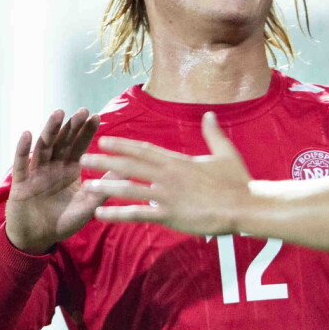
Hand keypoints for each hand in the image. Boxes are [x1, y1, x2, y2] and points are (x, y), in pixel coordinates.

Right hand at [5, 108, 102, 253]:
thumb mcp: (88, 205)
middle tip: (81, 111)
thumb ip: (105, 188)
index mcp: (69, 170)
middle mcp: (52, 167)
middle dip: (71, 126)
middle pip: (62, 142)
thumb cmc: (63, 222)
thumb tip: (129, 172)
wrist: (38, 239)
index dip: (86, 132)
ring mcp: (35, 173)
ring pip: (42, 147)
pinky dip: (23, 149)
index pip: (79, 146)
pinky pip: (21, 164)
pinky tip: (27, 134)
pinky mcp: (20, 183)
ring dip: (50, 130)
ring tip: (58, 114)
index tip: (96, 116)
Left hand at [80, 112, 251, 236]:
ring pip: (129, 188)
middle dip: (105, 160)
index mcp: (178, 160)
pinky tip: (100, 214)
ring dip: (105, 186)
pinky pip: (139, 213)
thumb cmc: (238, 181)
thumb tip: (209, 115)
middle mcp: (168, 175)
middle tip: (83, 157)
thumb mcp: (225, 152)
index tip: (104, 139)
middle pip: (130, 165)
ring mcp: (167, 195)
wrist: (245, 206)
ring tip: (86, 184)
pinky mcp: (170, 214)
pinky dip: (118, 214)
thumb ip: (213, 134)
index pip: (144, 149)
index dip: (123, 144)